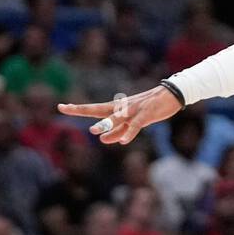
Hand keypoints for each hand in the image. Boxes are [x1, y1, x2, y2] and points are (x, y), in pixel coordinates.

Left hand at [58, 85, 181, 144]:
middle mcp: (122, 107)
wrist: (172, 94)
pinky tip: (124, 141)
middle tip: (64, 108)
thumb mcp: (131, 121)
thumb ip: (117, 130)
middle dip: (82, 109)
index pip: (94, 109)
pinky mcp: (147, 113)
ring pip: (117, 117)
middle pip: (99, 109)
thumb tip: (103, 139)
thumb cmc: (150, 107)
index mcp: (117, 109)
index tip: (61, 107)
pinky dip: (130, 131)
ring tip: (93, 131)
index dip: (78, 109)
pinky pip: (137, 124)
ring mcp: (134, 110)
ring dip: (106, 124)